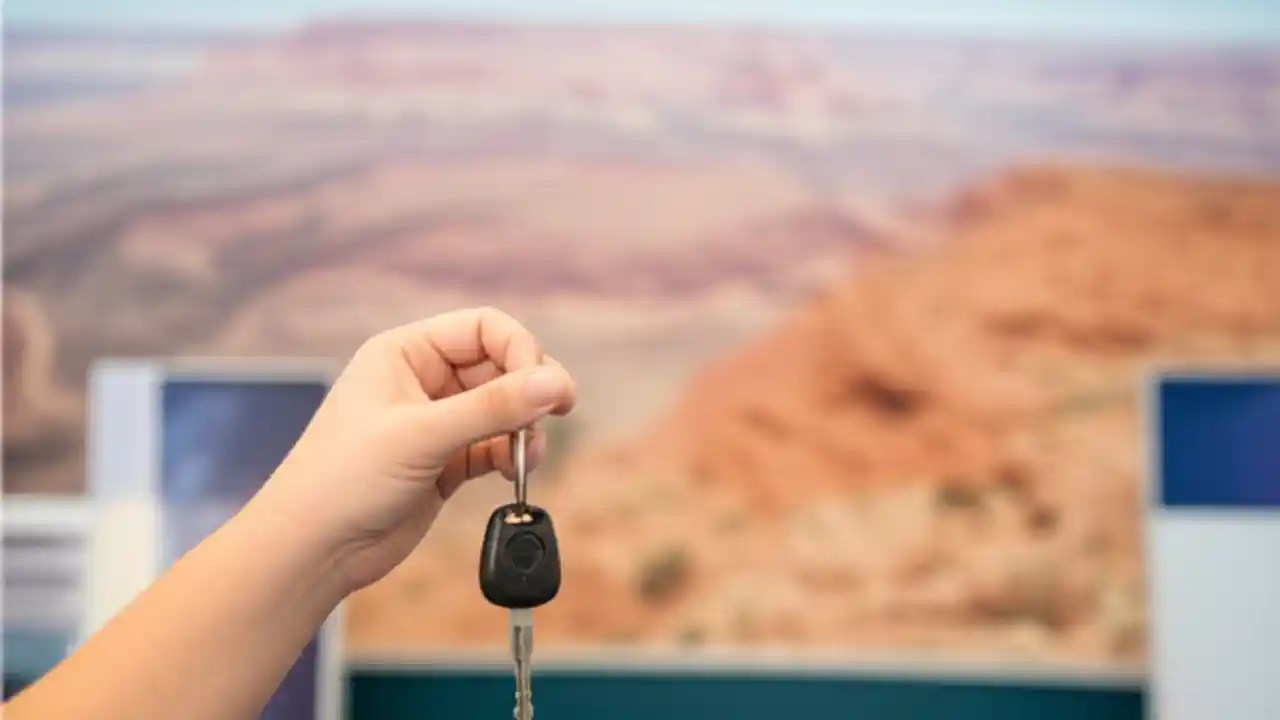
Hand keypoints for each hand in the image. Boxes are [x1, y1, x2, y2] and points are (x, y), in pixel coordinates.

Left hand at [253, 307, 576, 593]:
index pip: (485, 327)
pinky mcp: (446, 461)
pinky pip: (496, 444)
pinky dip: (512, 455)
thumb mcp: (422, 436)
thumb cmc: (342, 480)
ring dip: (524, 429)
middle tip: (548, 420)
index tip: (542, 388)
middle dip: (528, 394)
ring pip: (504, 408)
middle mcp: (422, 379)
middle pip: (502, 366)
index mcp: (405, 352)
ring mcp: (436, 422)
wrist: (312, 550)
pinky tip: (513, 472)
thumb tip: (556, 382)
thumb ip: (493, 408)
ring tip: (524, 458)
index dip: (521, 350)